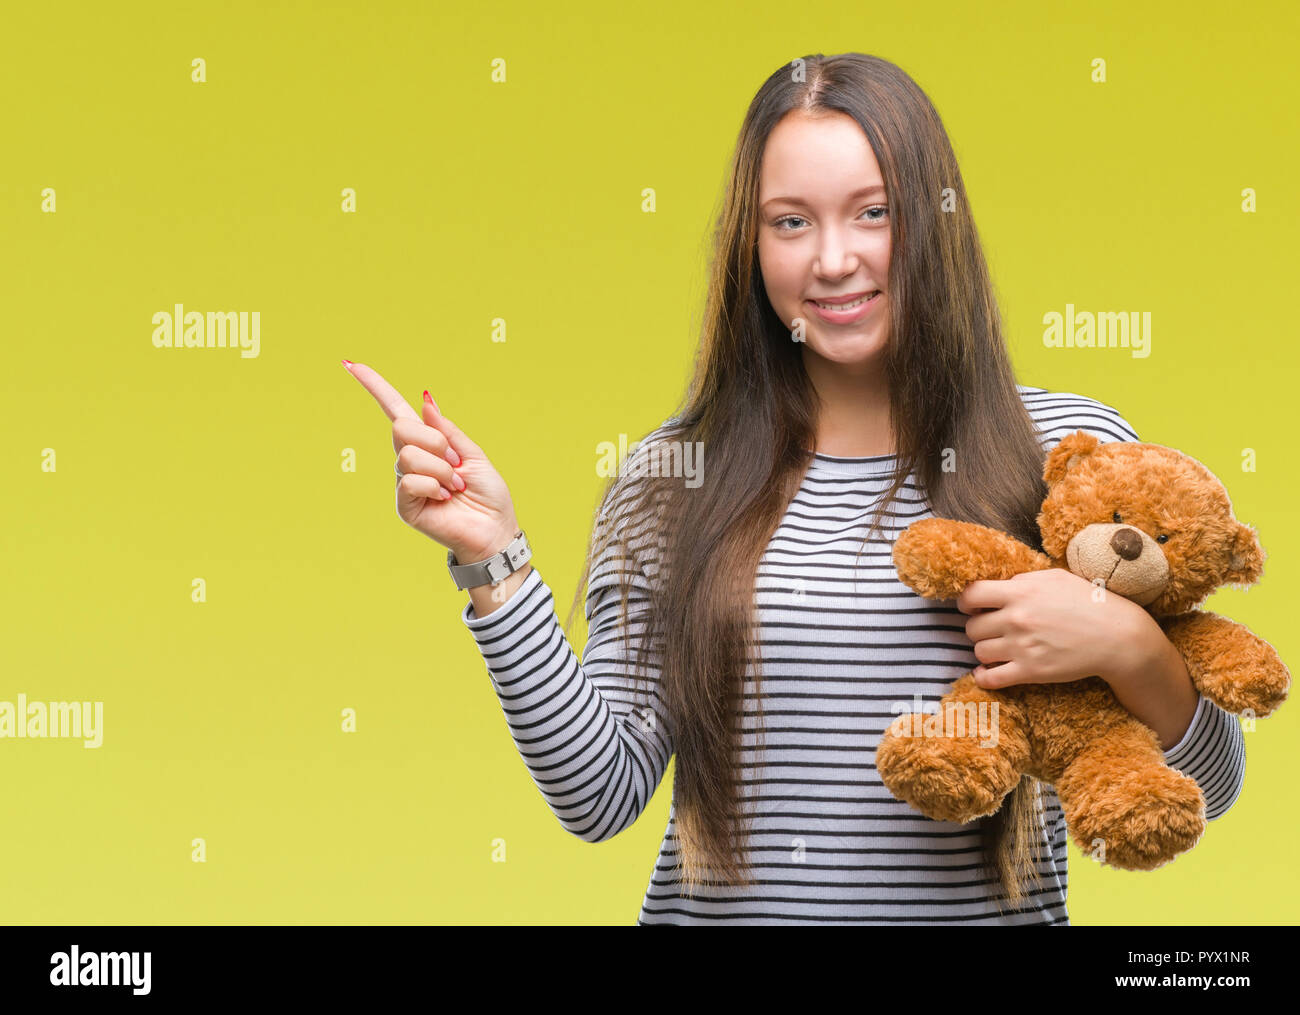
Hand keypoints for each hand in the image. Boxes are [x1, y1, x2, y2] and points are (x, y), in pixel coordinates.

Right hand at [343, 360, 519, 561]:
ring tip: (454, 486)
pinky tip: (444, 499)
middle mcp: (410, 460)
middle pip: (400, 427)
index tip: (351, 364)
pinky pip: (411, 480)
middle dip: (435, 441)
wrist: (493, 530)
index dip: (375, 387)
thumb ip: (446, 430)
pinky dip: (434, 486)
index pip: (394, 410)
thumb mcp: (472, 454)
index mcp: (427, 444)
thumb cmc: (487, 494)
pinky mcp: (404, 505)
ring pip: (409, 454)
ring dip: (441, 470)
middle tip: (455, 464)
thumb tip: (424, 399)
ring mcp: (405, 482)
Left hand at [956, 568, 1140, 689]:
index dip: (966, 602)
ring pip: (979, 651)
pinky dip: (983, 677)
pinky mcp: (1030, 672)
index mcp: (1020, 592)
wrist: (1117, 637)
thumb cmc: (1088, 602)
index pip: (971, 595)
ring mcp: (1022, 647)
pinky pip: (990, 678)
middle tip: (991, 629)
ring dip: (984, 650)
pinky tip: (985, 672)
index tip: (972, 607)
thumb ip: (1022, 581)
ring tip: (997, 648)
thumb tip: (999, 586)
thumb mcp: (1054, 578)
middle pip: (972, 627)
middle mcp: (1016, 619)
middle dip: (978, 628)